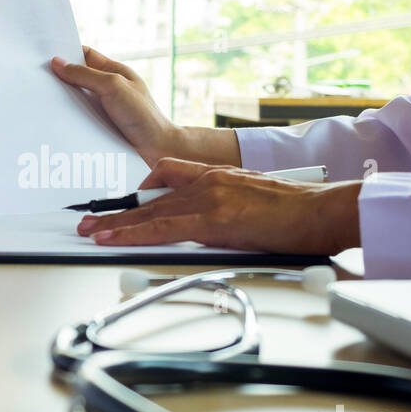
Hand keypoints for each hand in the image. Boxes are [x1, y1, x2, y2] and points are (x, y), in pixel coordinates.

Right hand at [50, 47, 240, 166]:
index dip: (66, 52)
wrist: (159, 151)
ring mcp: (103, 109)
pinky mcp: (99, 129)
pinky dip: (65, 120)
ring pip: (74, 101)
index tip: (42, 52)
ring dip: (59, 102)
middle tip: (32, 78)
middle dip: (57, 78)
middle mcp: (107, 89)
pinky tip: (50, 122)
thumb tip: (57, 63)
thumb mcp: (113, 87)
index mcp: (114, 72)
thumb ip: (85, 74)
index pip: (84, 55)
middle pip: (76, 78)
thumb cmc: (143, 116)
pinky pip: (77, 121)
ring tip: (35, 101)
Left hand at [76, 158, 361, 254]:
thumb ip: (225, 206)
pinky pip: (163, 228)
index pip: (168, 172)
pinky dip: (134, 234)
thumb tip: (209, 225)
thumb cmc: (297, 211)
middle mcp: (208, 181)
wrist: (321, 211)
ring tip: (90, 230)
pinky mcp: (213, 219)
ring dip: (116, 223)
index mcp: (218, 174)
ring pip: (150, 211)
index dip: (142, 189)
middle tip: (89, 217)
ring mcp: (209, 198)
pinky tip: (114, 239)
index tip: (125, 202)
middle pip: (150, 194)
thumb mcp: (254, 198)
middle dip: (118, 209)